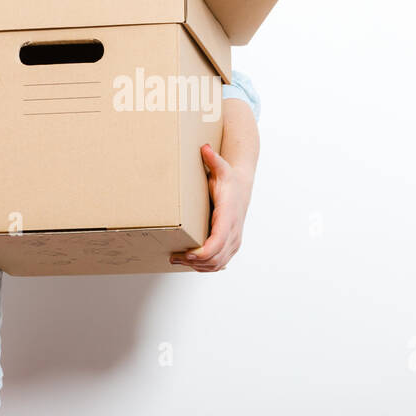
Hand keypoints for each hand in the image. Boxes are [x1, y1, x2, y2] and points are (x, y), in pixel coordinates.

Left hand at [170, 142, 253, 271]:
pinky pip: (220, 263)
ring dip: (197, 266)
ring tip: (177, 259)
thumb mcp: (222, 168)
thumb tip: (205, 148)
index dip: (200, 253)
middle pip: (215, 258)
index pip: (216, 243)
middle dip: (193, 261)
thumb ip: (213, 159)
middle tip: (173, 257)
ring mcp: (234, 241)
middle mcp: (234, 232)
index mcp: (229, 217)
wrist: (242, 187)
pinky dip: (205, 267)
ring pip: (217, 264)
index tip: (185, 253)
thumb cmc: (229, 180)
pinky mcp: (232, 246)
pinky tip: (190, 262)